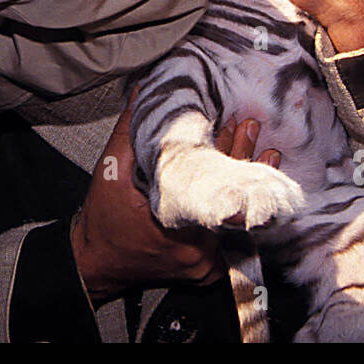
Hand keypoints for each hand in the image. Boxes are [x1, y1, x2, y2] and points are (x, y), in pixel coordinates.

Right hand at [70, 92, 280, 305]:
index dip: (224, 147)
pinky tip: (254, 193)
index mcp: (172, 224)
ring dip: (246, 186)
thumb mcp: (111, 172)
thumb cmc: (102, 222)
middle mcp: (195, 249)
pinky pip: (232, 241)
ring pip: (237, 219)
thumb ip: (129, 131)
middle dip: (240, 158)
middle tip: (250, 128)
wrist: (97, 265)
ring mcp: (203, 264)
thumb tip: (142, 92)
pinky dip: (240, 216)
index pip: (211, 180)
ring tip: (266, 155)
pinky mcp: (206, 271)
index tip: (233, 124)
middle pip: (229, 197)